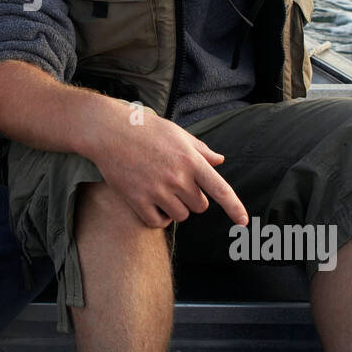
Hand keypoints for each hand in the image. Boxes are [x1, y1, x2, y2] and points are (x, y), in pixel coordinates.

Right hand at [88, 107, 248, 229]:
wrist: (108, 131)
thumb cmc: (145, 129)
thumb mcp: (177, 133)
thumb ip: (200, 150)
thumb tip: (220, 161)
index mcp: (190, 160)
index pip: (220, 189)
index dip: (234, 207)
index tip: (243, 221)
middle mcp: (176, 177)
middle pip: (199, 206)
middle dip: (193, 198)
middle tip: (177, 184)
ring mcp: (156, 190)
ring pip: (180, 215)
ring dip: (176, 208)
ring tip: (162, 191)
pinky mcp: (137, 199)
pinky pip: (158, 222)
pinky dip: (159, 217)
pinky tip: (152, 203)